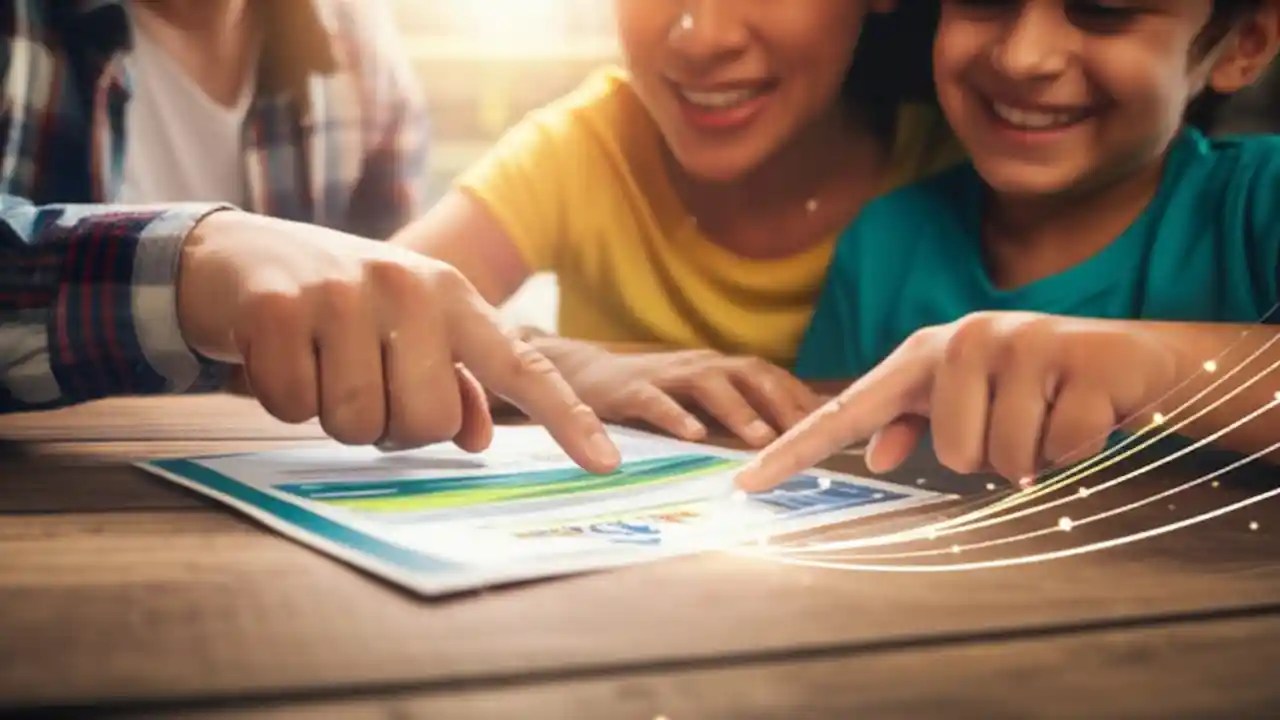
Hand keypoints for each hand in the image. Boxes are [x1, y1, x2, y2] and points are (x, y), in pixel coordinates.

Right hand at [175, 211, 619, 472]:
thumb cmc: (341, 305)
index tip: (608, 465)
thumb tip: (480, 438)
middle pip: (428, 422)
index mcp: (453, 297)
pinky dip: (281, 398)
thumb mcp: (408, 332)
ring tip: (320, 365)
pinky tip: (279, 355)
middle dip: (392, 427)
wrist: (239, 253)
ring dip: (333, 415)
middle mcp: (409, 287)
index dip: (567, 418)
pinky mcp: (279, 308)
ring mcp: (343, 293)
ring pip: (358, 424)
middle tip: (363, 386)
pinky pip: (292, 406)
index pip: (523, 365)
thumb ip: (453, 381)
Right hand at [535, 339, 824, 446]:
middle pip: (750, 373)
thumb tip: (793, 438)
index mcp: (721, 370)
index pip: (772, 379)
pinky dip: (676, 416)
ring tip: (762, 438)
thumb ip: (739, 414)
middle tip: (810, 433)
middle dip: (782, 401)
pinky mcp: (630, 389)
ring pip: (710, 384)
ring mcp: (666, 375)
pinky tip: (693, 437)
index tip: (835, 427)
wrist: (585, 377)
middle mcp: (701, 365)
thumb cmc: (653, 395)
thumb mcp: (701, 403)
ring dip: (738, 410)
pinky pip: (655, 400)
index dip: (803, 399)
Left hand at [737, 312, 1178, 489]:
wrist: (1128, 357)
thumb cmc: (1032, 385)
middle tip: (1019, 422)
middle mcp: (962, 340)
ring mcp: (1021, 344)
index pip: (847, 410)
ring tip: (1050, 414)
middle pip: (950, 453)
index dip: (795, 451)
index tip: (744, 484)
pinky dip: (1077, 445)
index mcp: (923, 354)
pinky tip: (1084, 412)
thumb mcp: (968, 398)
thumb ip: (915, 420)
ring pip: (1004, 455)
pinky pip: (1061, 445)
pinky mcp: (1077, 360)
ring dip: (1035, 452)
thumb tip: (873, 454)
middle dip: (990, 453)